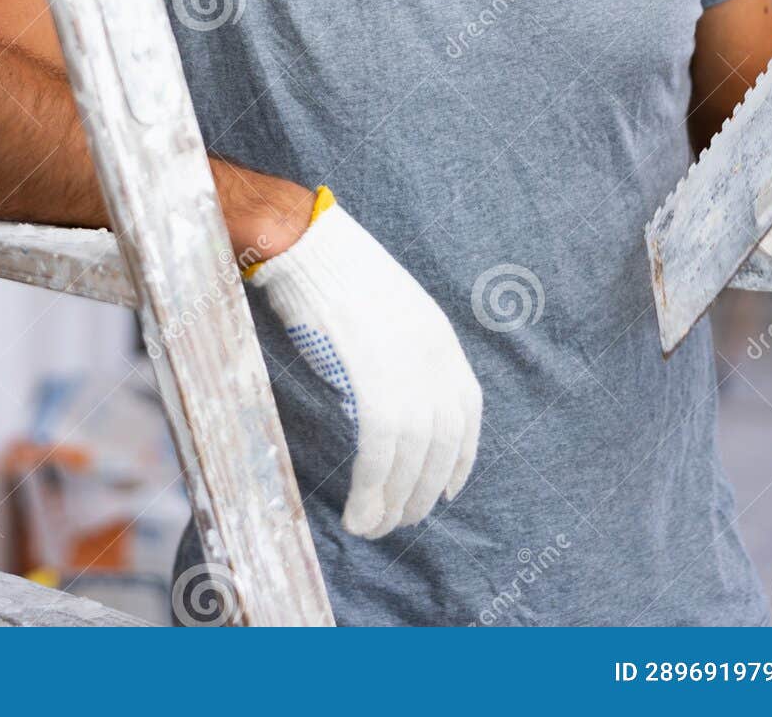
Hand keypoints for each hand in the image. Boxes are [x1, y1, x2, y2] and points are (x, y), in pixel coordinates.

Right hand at [247, 189, 482, 537]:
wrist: (305, 244)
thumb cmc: (333, 271)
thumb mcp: (388, 306)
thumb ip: (400, 347)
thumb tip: (391, 389)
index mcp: (438, 333)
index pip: (467, 408)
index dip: (461, 456)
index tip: (449, 489)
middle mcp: (432, 352)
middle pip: (441, 441)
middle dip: (423, 491)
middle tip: (400, 520)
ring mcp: (404, 364)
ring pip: (412, 454)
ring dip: (395, 502)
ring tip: (374, 527)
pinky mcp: (371, 376)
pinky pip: (380, 449)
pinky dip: (372, 489)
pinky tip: (359, 513)